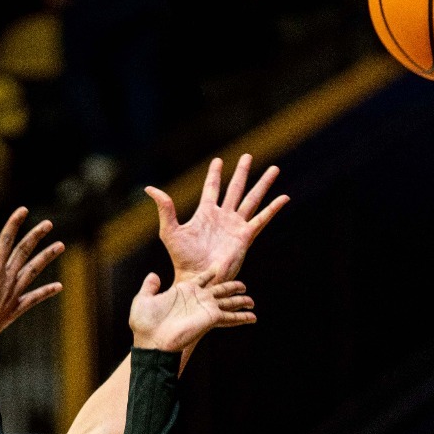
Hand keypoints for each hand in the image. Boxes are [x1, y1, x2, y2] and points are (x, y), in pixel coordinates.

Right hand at [0, 207, 64, 335]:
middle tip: (48, 224)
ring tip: (60, 246)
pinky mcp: (16, 308)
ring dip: (47, 257)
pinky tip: (59, 286)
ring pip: (34, 270)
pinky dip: (46, 291)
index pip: (6, 241)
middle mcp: (8, 279)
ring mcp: (14, 293)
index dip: (14, 224)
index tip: (23, 210)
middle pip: (24, 252)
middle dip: (36, 236)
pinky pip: (34, 298)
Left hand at [129, 271, 254, 352]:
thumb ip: (149, 287)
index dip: (210, 274)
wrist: (152, 341)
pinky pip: (230, 316)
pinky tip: (253, 317)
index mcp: (183, 291)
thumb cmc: (145, 324)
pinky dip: (242, 318)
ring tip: (252, 301)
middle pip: (219, 290)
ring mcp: (205, 309)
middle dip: (231, 288)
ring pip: (228, 302)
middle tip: (243, 286)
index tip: (218, 269)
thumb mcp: (143, 299)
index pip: (201, 280)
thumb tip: (153, 275)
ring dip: (241, 301)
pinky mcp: (210, 318)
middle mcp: (197, 299)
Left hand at [145, 154, 287, 286]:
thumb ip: (165, 208)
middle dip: (242, 172)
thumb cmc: (181, 259)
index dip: (214, 174)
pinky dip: (273, 208)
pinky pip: (262, 219)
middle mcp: (223, 217)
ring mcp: (235, 225)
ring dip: (263, 184)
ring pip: (252, 199)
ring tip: (274, 169)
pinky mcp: (245, 236)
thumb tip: (150, 189)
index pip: (211, 188)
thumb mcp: (170, 231)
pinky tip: (284, 197)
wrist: (197, 277)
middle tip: (248, 156)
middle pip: (235, 189)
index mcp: (205, 213)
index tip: (219, 160)